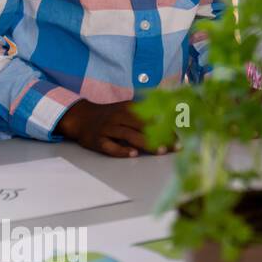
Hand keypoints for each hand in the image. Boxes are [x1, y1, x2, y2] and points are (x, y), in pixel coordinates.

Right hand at [55, 99, 170, 157]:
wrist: (82, 117)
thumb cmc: (112, 115)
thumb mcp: (128, 108)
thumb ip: (147, 112)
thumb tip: (174, 117)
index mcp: (129, 108)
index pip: (151, 117)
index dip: (167, 127)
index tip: (179, 137)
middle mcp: (118, 117)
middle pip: (142, 126)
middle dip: (160, 135)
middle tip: (175, 146)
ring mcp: (107, 129)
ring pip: (128, 135)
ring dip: (146, 143)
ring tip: (161, 150)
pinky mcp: (97, 140)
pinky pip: (109, 146)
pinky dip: (121, 150)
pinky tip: (133, 154)